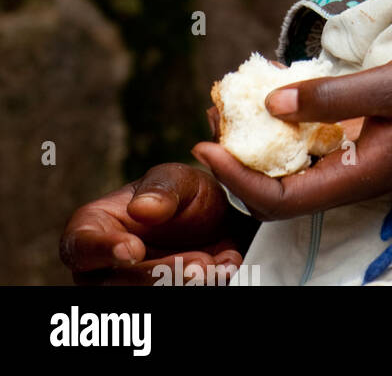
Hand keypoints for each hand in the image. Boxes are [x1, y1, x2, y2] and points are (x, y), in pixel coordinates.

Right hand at [59, 164, 251, 285]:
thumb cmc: (180, 194)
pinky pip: (174, 298)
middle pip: (115, 283)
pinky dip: (203, 286)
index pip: (80, 246)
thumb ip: (160, 190)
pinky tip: (225, 269)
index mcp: (92, 229)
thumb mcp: (175, 178)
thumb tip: (143, 209)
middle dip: (158, 275)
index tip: (133, 250)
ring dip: (181, 285)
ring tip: (213, 267)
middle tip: (196, 264)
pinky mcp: (158, 296)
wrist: (215, 218)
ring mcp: (128, 288)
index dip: (103, 250)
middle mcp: (101, 268)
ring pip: (145, 298)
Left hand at [191, 37, 391, 221]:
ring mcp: (368, 153)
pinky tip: (282, 85)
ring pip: (302, 157)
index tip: (206, 144)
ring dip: (266, 132)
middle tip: (213, 112)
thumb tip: (271, 103)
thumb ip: (333, 97)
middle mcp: (360, 172)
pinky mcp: (377, 131)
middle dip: (242, 153)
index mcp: (362, 174)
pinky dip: (296, 114)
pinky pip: (324, 134)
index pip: (282, 199)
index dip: (236, 178)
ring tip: (236, 98)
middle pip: (285, 182)